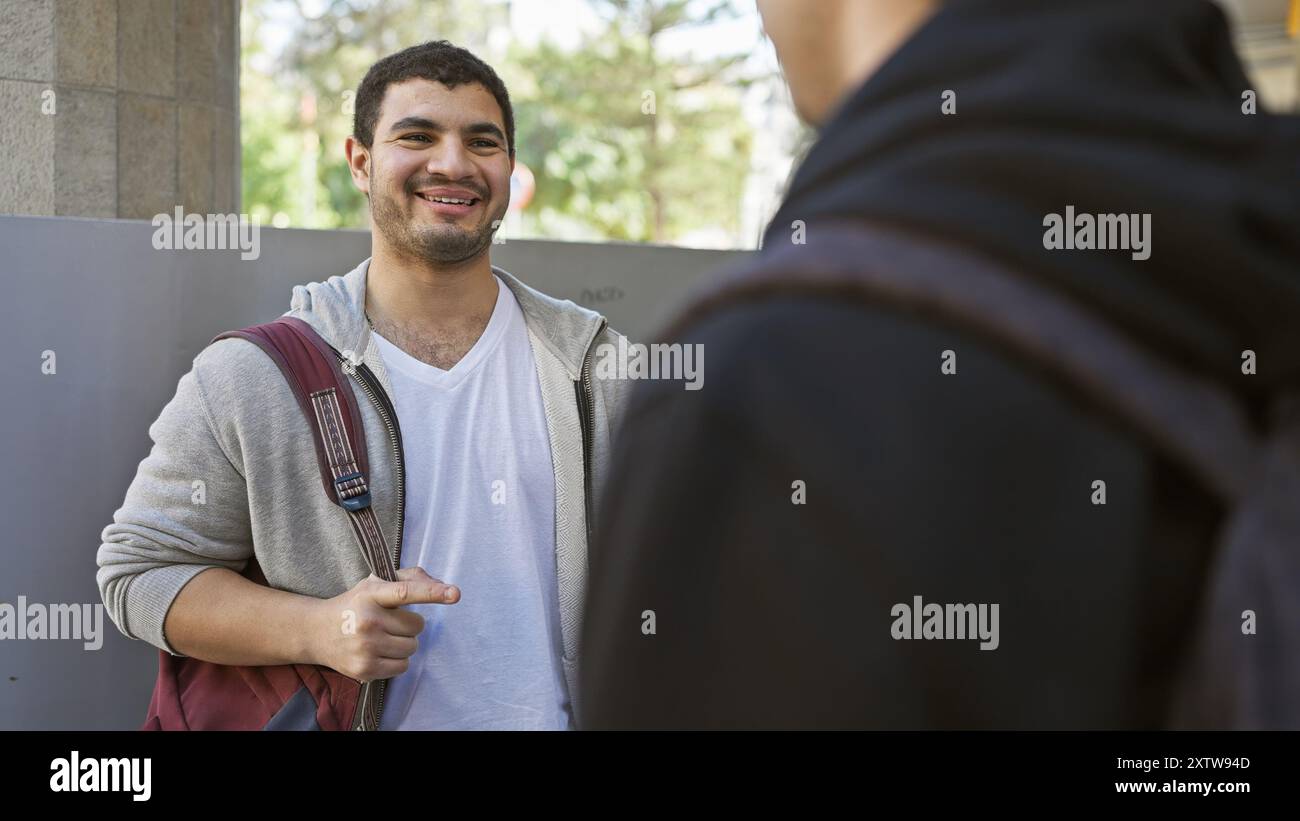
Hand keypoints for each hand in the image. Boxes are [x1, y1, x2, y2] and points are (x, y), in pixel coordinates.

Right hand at [312, 567, 459, 682]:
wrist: (314, 631)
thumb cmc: (354, 604)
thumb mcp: (375, 584)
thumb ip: (410, 579)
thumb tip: (442, 586)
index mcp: (371, 594)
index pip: (405, 592)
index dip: (432, 592)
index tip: (454, 593)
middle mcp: (367, 620)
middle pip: (417, 626)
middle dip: (409, 625)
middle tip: (389, 622)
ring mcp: (365, 647)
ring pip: (412, 648)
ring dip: (403, 643)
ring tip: (381, 637)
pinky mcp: (364, 669)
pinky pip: (402, 667)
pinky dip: (396, 661)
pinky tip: (378, 652)